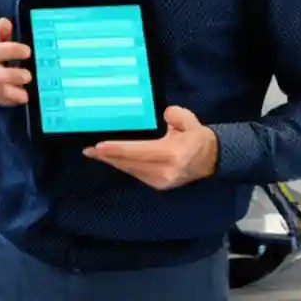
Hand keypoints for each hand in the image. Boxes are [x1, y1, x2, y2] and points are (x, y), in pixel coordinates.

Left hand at [83, 106, 218, 189]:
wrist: (212, 160)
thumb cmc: (197, 138)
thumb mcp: (189, 121)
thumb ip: (174, 116)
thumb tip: (163, 116)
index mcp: (172, 154)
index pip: (138, 152)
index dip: (117, 149)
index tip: (99, 147)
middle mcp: (165, 171)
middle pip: (130, 164)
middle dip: (108, 157)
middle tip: (88, 151)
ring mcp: (161, 181)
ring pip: (131, 170)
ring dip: (113, 162)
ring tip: (95, 155)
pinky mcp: (158, 185)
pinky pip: (136, 174)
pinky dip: (124, 166)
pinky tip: (113, 160)